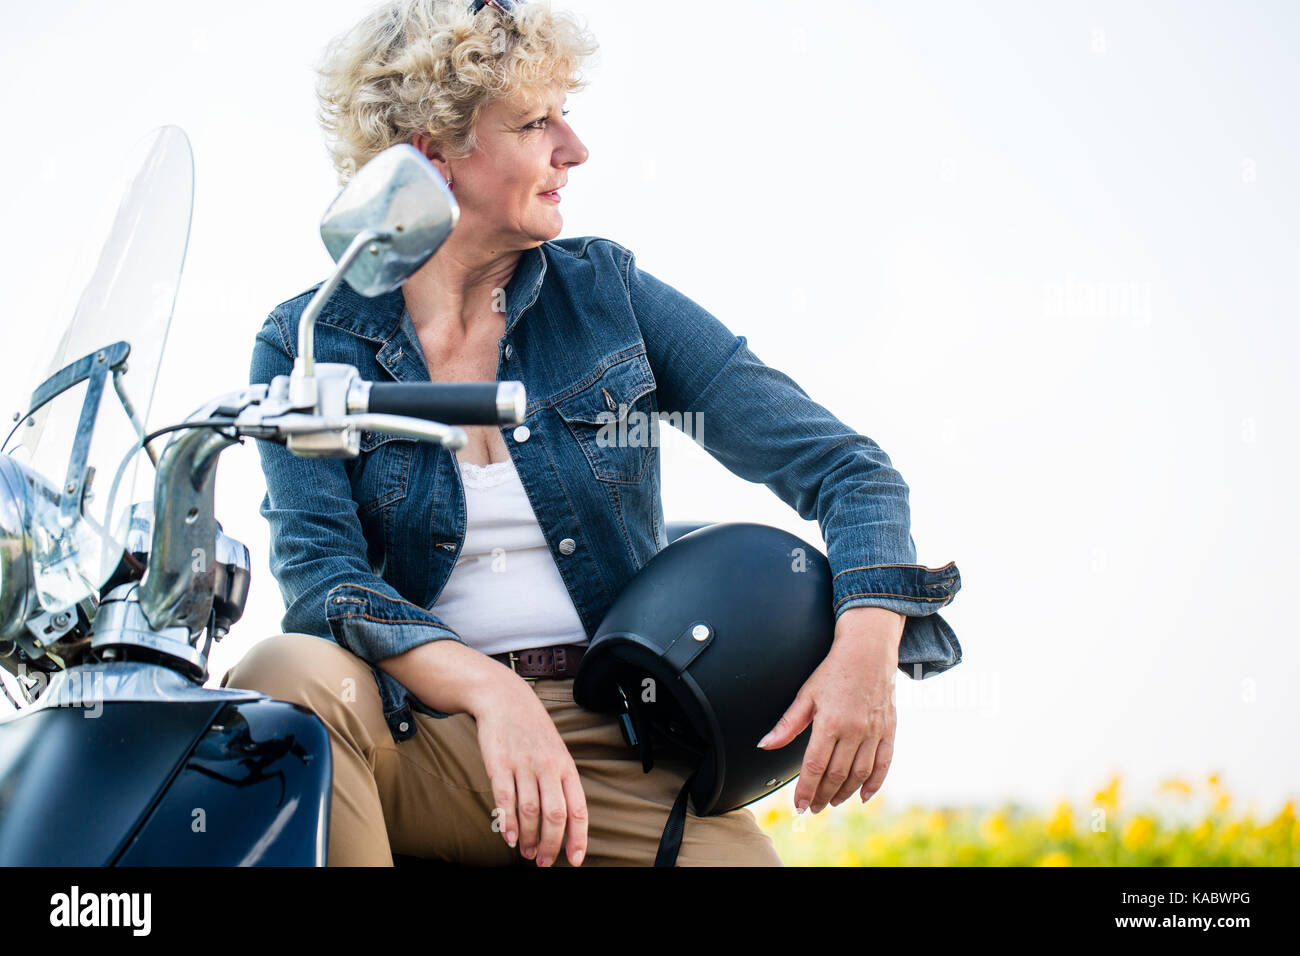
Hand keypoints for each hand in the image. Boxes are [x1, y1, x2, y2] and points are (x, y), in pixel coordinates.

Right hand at [467, 668, 588, 866]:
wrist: (505, 699)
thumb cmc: (533, 732)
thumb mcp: (556, 753)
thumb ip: (560, 784)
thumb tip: (564, 822)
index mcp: (566, 767)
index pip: (577, 809)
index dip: (578, 838)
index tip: (574, 861)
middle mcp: (548, 767)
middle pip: (554, 816)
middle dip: (550, 845)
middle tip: (543, 863)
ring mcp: (523, 765)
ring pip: (530, 811)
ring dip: (528, 838)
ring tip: (526, 852)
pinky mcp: (499, 764)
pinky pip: (505, 799)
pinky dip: (508, 822)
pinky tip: (509, 837)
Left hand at [756, 607, 903, 812]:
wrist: (868, 650)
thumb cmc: (834, 671)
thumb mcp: (806, 694)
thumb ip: (787, 724)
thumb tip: (765, 744)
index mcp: (830, 721)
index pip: (815, 765)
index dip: (805, 789)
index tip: (798, 805)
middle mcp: (854, 730)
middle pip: (837, 774)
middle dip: (822, 795)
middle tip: (812, 807)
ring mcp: (874, 731)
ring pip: (860, 773)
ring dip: (845, 793)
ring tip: (832, 802)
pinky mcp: (889, 730)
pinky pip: (884, 763)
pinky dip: (874, 784)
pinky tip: (863, 796)